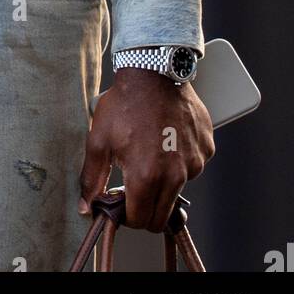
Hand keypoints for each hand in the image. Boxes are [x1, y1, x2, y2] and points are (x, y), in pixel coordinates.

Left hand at [78, 68, 214, 231]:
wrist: (153, 72)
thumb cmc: (124, 104)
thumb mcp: (98, 139)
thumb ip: (92, 178)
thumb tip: (87, 207)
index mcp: (146, 176)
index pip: (140, 220)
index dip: (127, 215)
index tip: (122, 201)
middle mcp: (175, 175)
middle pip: (161, 215)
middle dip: (146, 207)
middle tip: (135, 185)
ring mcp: (194, 162)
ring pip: (178, 190)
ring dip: (165, 181)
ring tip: (151, 150)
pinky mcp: (206, 149)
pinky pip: (193, 166)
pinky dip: (180, 160)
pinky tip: (167, 138)